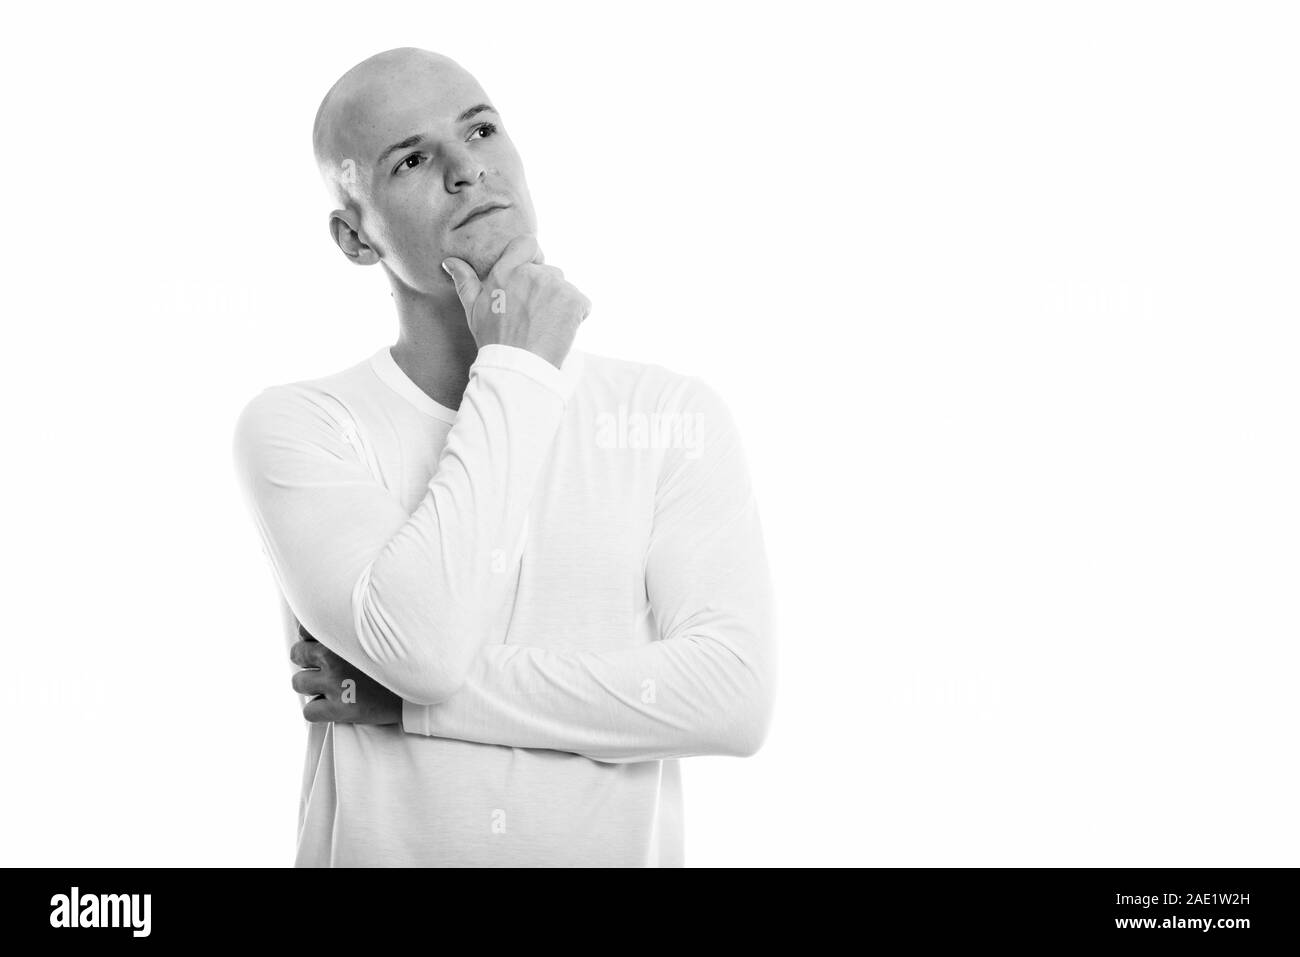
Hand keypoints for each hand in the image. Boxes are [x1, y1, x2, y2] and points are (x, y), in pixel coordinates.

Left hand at [290, 623, 401, 724]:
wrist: (424, 687)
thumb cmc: (405, 656)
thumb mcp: (382, 631)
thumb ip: (356, 624)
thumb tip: (332, 613)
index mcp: (343, 632)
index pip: (305, 628)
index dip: (313, 637)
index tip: (325, 644)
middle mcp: (333, 655)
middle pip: (296, 654)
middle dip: (308, 660)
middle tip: (327, 667)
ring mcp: (335, 682)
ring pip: (298, 683)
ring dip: (312, 685)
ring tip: (332, 687)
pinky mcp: (340, 708)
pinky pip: (308, 712)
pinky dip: (318, 711)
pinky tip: (335, 707)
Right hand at [442, 234, 589, 369]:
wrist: (519, 367)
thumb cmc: (494, 340)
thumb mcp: (473, 310)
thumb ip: (464, 281)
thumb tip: (449, 261)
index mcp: (507, 271)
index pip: (528, 243)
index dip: (533, 257)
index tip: (531, 277)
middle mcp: (532, 273)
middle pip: (549, 272)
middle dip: (546, 291)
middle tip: (535, 317)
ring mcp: (556, 286)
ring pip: (565, 289)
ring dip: (561, 304)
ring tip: (545, 327)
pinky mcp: (574, 300)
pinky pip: (581, 304)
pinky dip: (576, 316)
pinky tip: (560, 332)